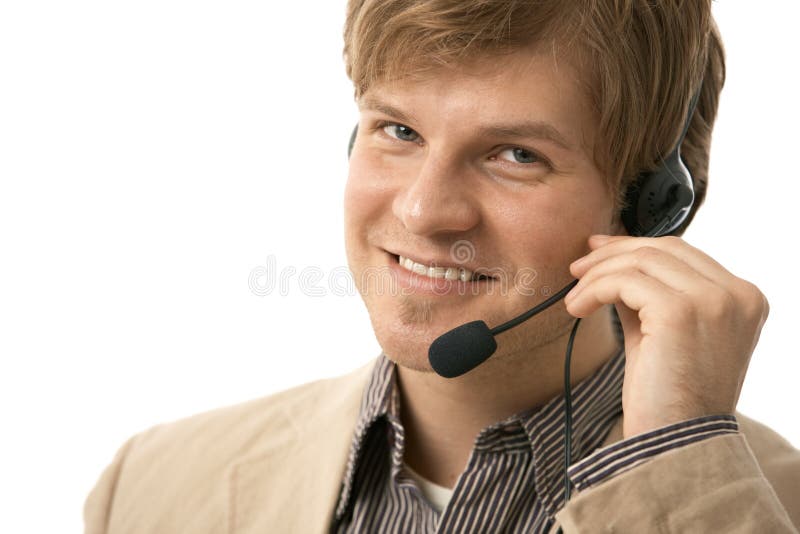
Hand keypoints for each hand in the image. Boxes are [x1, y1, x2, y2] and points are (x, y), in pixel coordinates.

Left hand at [565, 235, 769, 438]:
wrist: (675, 442)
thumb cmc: (669, 394)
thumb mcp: (664, 332)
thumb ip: (649, 294)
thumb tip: (609, 259)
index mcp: (744, 298)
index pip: (683, 252)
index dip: (635, 246)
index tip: (598, 251)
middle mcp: (738, 295)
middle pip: (664, 248)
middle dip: (613, 253)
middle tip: (578, 267)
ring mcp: (713, 302)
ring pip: (641, 261)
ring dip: (597, 275)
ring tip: (574, 300)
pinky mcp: (680, 313)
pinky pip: (625, 282)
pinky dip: (594, 290)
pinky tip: (577, 308)